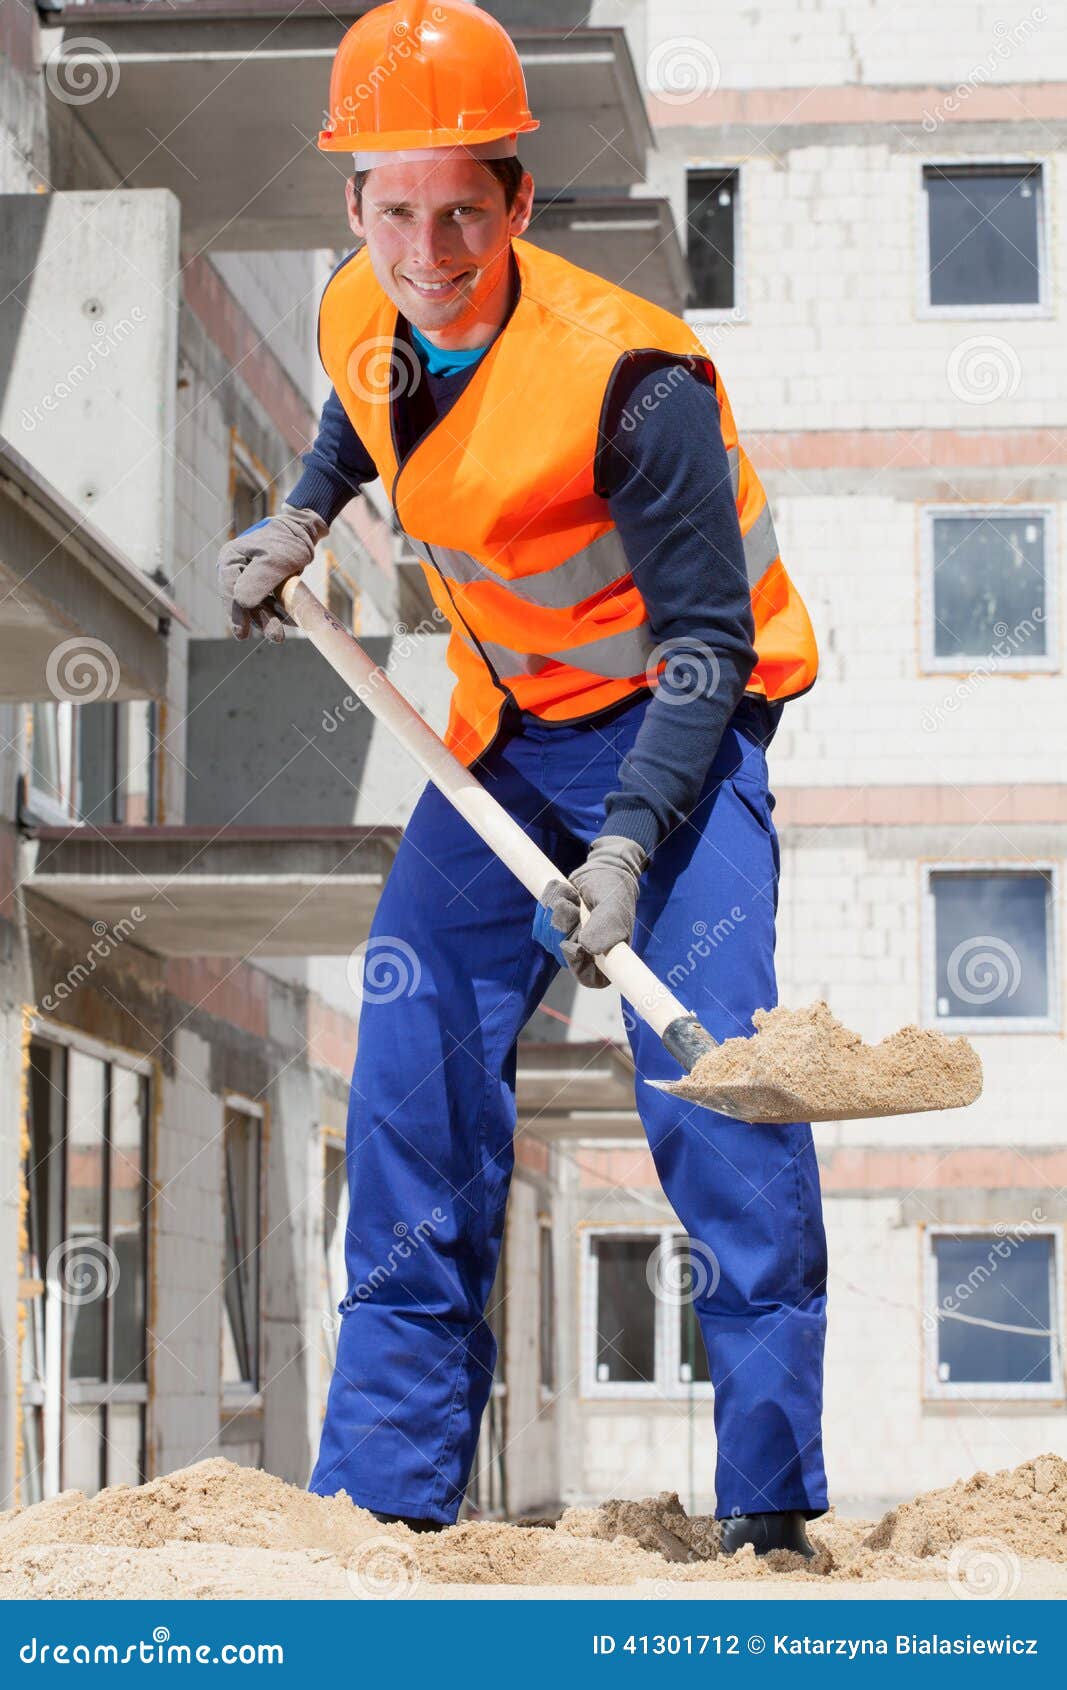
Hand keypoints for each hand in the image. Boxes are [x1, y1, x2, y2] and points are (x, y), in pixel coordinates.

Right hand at [217, 504, 327, 641]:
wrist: (304, 531)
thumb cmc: (288, 542)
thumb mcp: (274, 560)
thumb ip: (258, 581)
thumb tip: (241, 604)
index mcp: (231, 559)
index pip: (230, 590)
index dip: (236, 614)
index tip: (242, 635)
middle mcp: (236, 568)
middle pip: (244, 601)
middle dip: (260, 620)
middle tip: (277, 637)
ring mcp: (249, 577)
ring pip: (256, 604)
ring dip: (271, 618)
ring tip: (286, 631)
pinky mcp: (263, 583)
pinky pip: (267, 602)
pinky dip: (278, 612)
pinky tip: (292, 621)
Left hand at [541, 835, 647, 987]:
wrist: (602, 870)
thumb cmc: (614, 889)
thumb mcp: (614, 906)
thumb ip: (606, 927)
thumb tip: (587, 948)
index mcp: (608, 955)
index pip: (589, 977)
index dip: (577, 964)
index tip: (572, 944)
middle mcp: (587, 952)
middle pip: (563, 954)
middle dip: (563, 926)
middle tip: (573, 906)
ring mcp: (569, 939)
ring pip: (548, 937)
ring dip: (555, 910)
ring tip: (572, 896)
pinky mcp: (554, 926)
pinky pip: (540, 921)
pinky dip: (548, 902)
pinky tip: (563, 892)